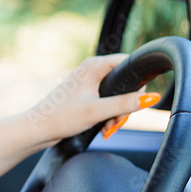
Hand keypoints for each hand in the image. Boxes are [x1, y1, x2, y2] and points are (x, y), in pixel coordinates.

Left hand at [27, 54, 160, 143]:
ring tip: (109, 127)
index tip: (137, 101)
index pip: (128, 63)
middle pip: (124, 82)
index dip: (137, 82)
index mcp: (94, 65)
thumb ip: (125, 104)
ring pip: (117, 94)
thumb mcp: (98, 111)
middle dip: (126, 104)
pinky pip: (108, 101)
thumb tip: (151, 98)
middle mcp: (92, 70)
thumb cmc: (62, 117)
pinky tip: (105, 126)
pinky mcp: (86, 94)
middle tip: (119, 120)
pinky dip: (109, 114)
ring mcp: (89, 82)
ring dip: (118, 113)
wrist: (39, 128)